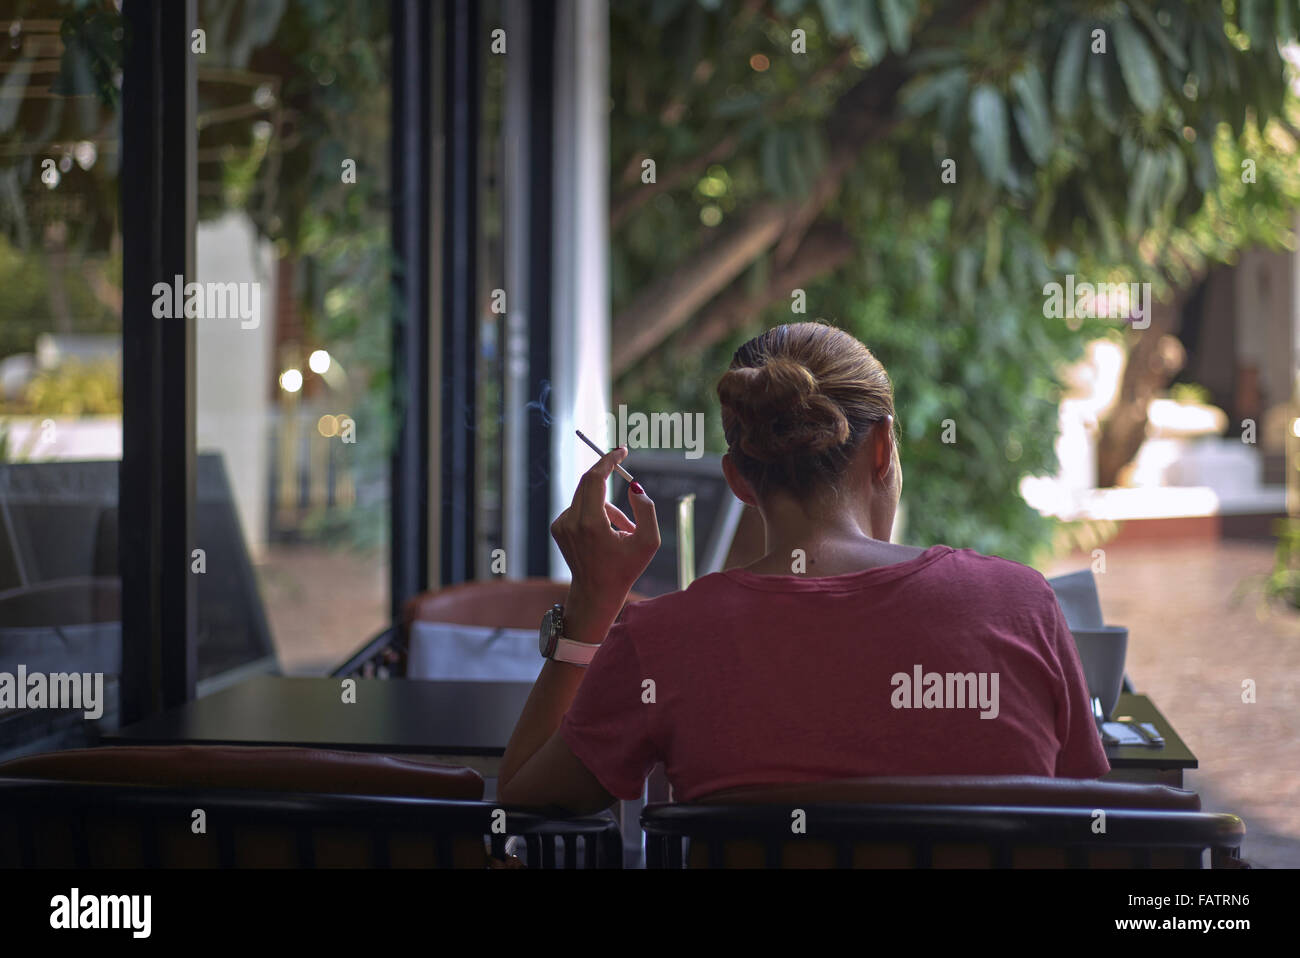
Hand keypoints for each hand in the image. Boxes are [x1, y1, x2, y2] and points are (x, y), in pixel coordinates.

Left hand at [550, 445, 659, 631]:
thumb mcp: (648, 542)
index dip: (608, 461)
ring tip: (621, 530)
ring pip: (586, 496)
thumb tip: (634, 486)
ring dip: (606, 504)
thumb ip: (646, 509)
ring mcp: (561, 525)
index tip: (620, 450)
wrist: (596, 593)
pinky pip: (578, 508)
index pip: (595, 478)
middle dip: (607, 474)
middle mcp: (571, 522)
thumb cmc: (625, 569)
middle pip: (588, 482)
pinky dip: (594, 513)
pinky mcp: (558, 528)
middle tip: (622, 463)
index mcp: (591, 523)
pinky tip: (603, 534)